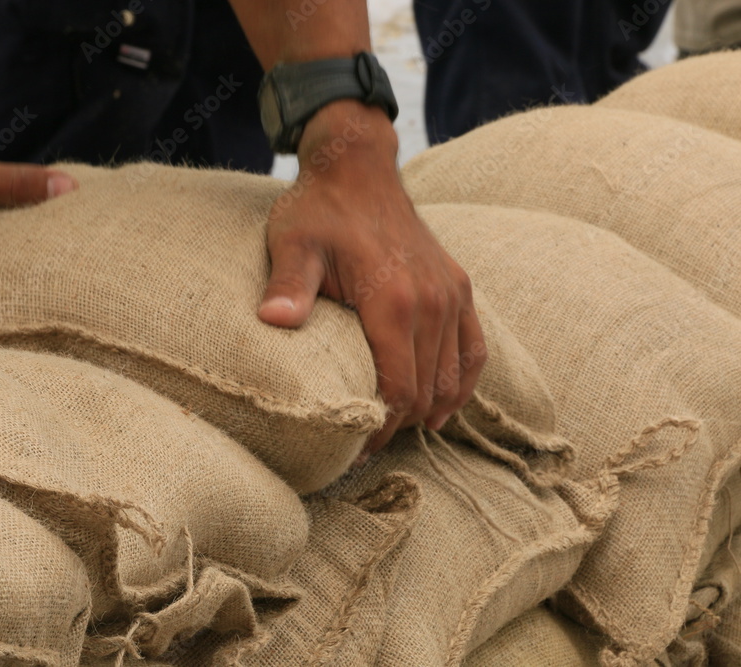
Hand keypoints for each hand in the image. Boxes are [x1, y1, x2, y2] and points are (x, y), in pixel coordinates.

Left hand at [257, 101, 484, 457]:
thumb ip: (288, 285)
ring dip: (429, 411)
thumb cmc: (319, 211)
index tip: (352, 448)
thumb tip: (273, 322)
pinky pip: (475, 350)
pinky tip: (442, 404)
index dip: (377, 428)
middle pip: (426, 392)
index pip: (397, 390)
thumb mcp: (294, 245)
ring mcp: (453, 293)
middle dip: (398, 426)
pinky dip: (461, 383)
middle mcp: (433, 302)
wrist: (358, 168)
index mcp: (394, 301)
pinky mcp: (461, 286)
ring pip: (453, 379)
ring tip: (397, 429)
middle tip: (366, 444)